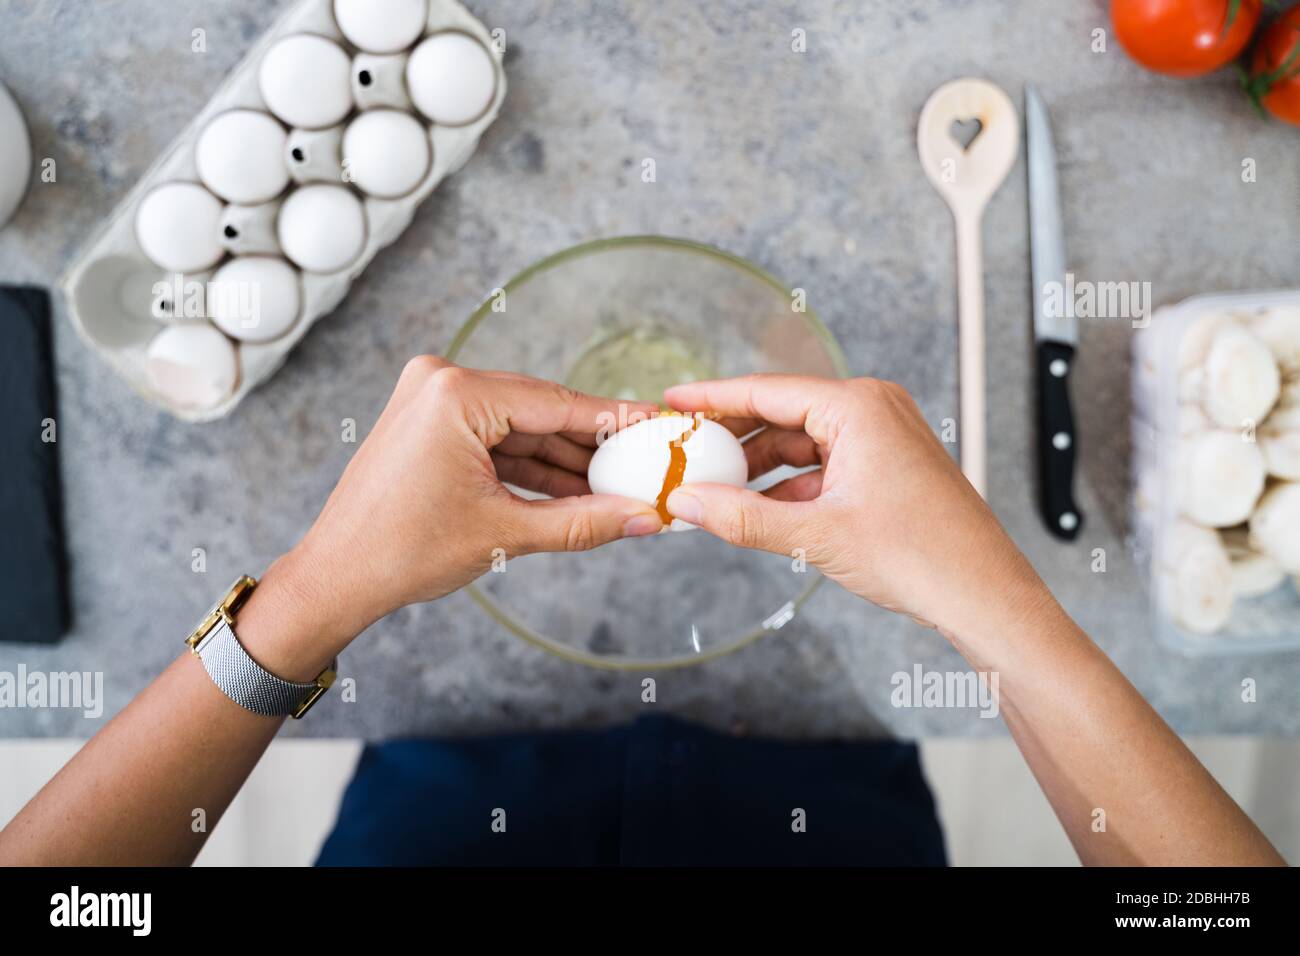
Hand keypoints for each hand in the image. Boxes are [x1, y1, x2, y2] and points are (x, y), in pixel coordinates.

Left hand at [240, 357, 663, 676]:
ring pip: (519, 428)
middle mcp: (440, 382)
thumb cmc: (402, 552)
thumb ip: (582, 522)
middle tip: (642, 463)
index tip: (655, 425)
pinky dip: (528, 465)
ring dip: (562, 460)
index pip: (556, 404)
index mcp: (456, 395)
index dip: (612, 421)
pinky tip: (572, 487)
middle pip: (539, 412)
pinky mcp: (427, 423)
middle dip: (590, 446)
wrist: (337, 577)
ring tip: (615, 486)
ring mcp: (430, 400)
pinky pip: (494, 439)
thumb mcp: (506, 534)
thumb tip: (642, 517)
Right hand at [664, 375, 1050, 636]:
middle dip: (734, 437)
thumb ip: (744, 518)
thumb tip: (689, 503)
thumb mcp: (817, 535)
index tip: (674, 401)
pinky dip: (791, 484)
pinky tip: (760, 509)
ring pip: (802, 442)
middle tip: (686, 452)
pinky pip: (825, 464)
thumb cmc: (923, 556)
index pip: (768, 391)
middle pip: (783, 414)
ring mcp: (884, 437)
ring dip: (761, 467)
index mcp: (858, 407)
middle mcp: (873, 410)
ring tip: (715, 488)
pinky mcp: (888, 466)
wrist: (984, 594)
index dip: (714, 397)